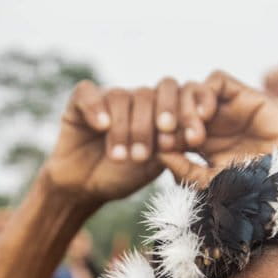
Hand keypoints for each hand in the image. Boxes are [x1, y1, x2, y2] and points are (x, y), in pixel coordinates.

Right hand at [41, 79, 185, 202]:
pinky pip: (88, 94)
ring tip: (124, 157)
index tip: (197, 136)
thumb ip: (175, 146)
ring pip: (123, 97)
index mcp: (162, 109)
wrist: (84, 187)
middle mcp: (138, 98)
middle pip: (155, 91)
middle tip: (163, 144)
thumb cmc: (123, 175)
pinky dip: (96, 109)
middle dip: (162, 116)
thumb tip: (194, 134)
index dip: (195, 106)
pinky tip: (102, 127)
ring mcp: (109, 96)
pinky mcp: (81, 101)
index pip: (184, 91)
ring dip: (126, 129)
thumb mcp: (156, 163)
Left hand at [160, 71, 277, 186]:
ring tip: (193, 135)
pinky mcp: (248, 97)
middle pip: (175, 107)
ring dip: (184, 109)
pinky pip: (216, 81)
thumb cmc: (258, 191)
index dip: (155, 135)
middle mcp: (214, 125)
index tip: (153, 151)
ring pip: (192, 91)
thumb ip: (184, 171)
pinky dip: (204, 93)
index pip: (168, 129)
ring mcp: (230, 110)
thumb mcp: (213, 186)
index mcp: (202, 146)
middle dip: (166, 121)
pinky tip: (205, 116)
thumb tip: (157, 153)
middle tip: (168, 139)